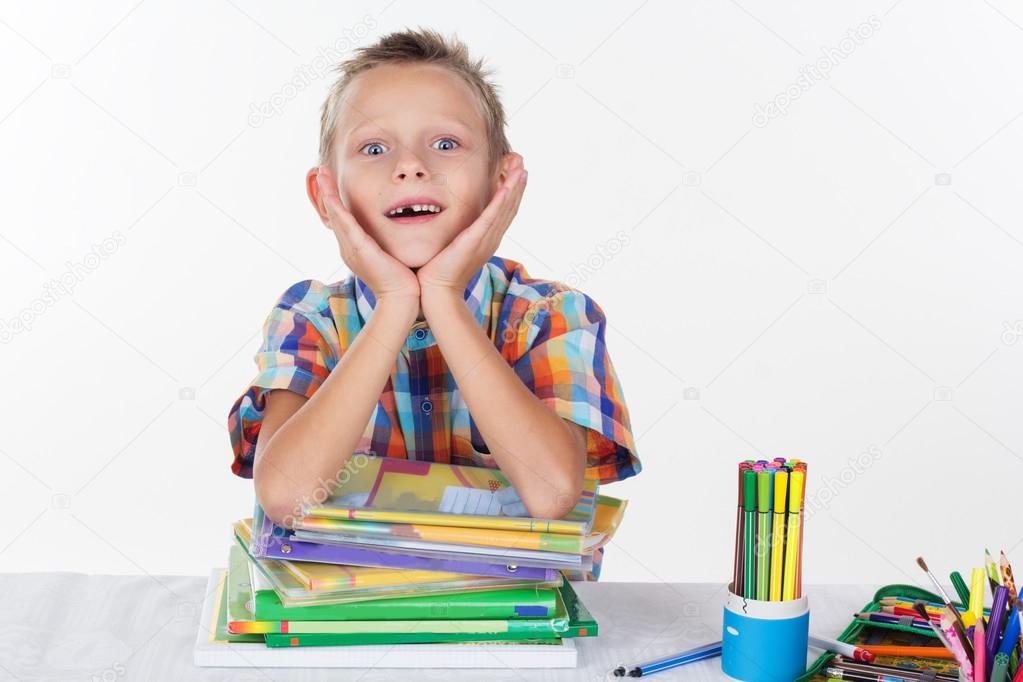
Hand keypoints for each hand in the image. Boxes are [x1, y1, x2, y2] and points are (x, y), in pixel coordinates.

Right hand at [314, 165, 419, 307]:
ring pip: (335, 215)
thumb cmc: (404, 279)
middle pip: (334, 214)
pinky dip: (336, 207)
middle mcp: (349, 248)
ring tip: (321, 173)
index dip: (336, 200)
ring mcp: (351, 249)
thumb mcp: (393, 254)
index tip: (333, 182)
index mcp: (356, 248)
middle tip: (321, 171)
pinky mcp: (358, 249)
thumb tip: (402, 228)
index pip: (343, 219)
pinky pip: (344, 224)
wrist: (403, 297)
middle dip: (327, 191)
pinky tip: (329, 194)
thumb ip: (391, 241)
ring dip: (327, 192)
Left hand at [416, 154, 526, 297]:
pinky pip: (491, 218)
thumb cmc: (440, 271)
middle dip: (517, 183)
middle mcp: (491, 238)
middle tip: (522, 162)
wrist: (437, 292)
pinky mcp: (475, 241)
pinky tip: (506, 187)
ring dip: (514, 187)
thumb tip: (456, 223)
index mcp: (487, 239)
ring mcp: (485, 240)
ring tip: (520, 168)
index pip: (504, 210)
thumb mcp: (455, 247)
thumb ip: (460, 233)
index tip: (517, 171)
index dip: (512, 191)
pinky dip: (500, 202)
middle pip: (510, 207)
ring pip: (505, 209)